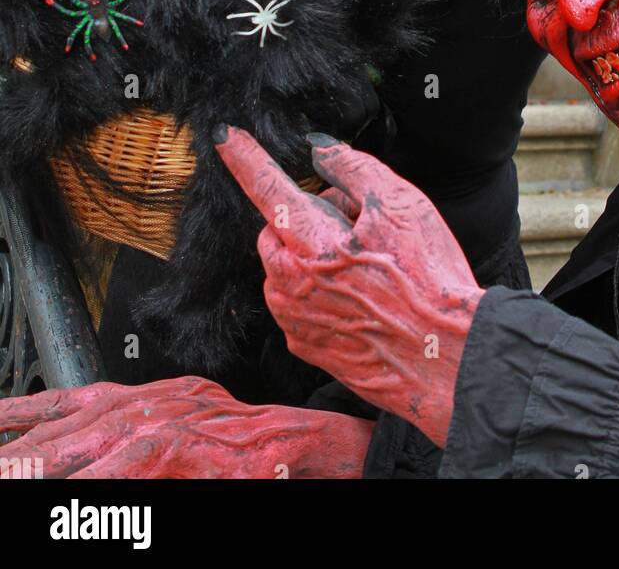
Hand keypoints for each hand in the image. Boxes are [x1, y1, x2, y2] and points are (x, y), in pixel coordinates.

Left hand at [0, 376, 371, 478]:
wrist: (314, 447)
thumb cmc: (254, 456)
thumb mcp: (185, 443)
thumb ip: (138, 455)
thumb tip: (89, 469)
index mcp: (153, 397)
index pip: (73, 401)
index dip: (24, 411)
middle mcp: (160, 401)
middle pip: (75, 420)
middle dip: (24, 442)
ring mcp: (180, 423)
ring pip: (98, 442)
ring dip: (49, 463)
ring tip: (11, 471)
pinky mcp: (199, 450)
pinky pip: (141, 467)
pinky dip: (107, 483)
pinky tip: (78, 496)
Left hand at [217, 127, 482, 448]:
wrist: (445, 357)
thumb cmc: (429, 279)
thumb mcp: (400, 204)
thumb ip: (351, 167)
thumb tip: (320, 150)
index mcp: (310, 242)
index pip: (266, 187)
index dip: (244, 157)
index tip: (225, 137)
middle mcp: (290, 283)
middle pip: (278, 228)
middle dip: (308, 214)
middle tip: (358, 222)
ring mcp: (294, 320)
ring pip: (286, 265)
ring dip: (312, 253)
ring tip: (366, 264)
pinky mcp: (306, 346)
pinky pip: (298, 301)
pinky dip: (319, 289)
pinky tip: (361, 295)